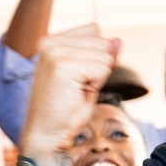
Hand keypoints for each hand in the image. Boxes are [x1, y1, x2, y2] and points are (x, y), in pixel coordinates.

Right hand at [24, 24, 118, 155]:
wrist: (46, 135)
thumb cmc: (65, 111)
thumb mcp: (89, 77)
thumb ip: (103, 56)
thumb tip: (118, 40)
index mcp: (51, 41)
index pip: (93, 30)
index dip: (96, 55)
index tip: (77, 77)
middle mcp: (49, 42)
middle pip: (101, 41)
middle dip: (99, 66)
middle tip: (76, 88)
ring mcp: (54, 53)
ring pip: (104, 55)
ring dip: (97, 78)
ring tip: (74, 92)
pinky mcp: (62, 66)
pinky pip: (102, 68)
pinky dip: (96, 85)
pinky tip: (76, 95)